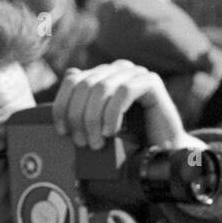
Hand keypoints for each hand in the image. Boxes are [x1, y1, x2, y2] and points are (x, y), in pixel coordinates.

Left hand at [51, 60, 207, 153]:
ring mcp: (134, 73)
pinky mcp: (151, 82)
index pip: (71, 80)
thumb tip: (59, 108)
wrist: (162, 152)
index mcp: (100, 77)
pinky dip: (113, 114)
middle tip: (81, 143)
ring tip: (97, 142)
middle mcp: (116, 70)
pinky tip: (112, 131)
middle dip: (78, 117)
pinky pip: (124, 91)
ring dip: (93, 118)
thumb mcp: (96, 128)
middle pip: (83, 84)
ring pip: (100, 87)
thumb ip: (80, 114)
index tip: (62, 131)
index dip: (61, 105)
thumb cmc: (127, 143)